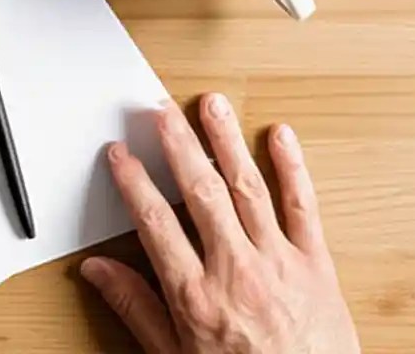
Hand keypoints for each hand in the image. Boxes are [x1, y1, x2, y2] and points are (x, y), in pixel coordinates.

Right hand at [81, 94, 358, 353]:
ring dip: (227, 141)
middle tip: (160, 110)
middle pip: (201, 192)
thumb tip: (98, 272)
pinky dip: (293, 169)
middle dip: (178, 145)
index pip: (154, 221)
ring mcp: (279, 263)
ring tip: (212, 106)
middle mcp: (236, 271)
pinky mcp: (316, 265)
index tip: (120, 155)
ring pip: (248, 188)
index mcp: (195, 295)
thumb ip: (136, 308)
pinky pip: (304, 207)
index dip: (133, 182)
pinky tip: (281, 137)